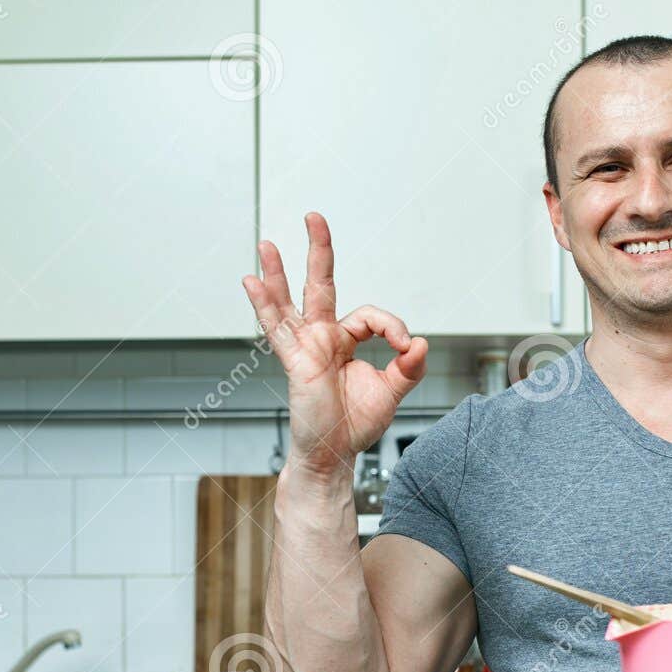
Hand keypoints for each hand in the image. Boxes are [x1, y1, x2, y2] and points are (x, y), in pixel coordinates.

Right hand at [241, 212, 428, 479]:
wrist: (333, 455)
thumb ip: (408, 367)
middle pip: (320, 285)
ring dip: (279, 272)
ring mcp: (306, 347)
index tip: (404, 347)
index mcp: (346, 341)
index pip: (370, 315)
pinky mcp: (294, 361)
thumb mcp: (392, 392)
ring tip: (268, 243)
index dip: (391, 326)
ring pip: (291, 301)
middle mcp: (323, 338)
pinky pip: (277, 329)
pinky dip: (265, 305)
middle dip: (318, 250)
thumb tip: (419, 342)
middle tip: (314, 216)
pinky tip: (251, 282)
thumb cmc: (355, 424)